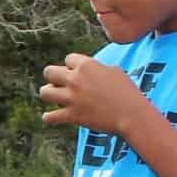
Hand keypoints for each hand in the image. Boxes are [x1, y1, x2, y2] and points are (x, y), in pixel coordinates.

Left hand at [39, 52, 154, 134]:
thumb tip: (91, 69)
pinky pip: (50, 116)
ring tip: (54, 97)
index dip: (72, 66)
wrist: (131, 114)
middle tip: (59, 83)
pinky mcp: (71, 115)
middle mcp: (75, 79)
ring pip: (44, 92)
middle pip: (49, 72)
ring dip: (48, 94)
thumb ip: (97, 68)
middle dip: (53, 76)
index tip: (78, 73)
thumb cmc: (127, 92)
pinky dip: (49, 117)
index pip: (68, 59)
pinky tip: (51, 116)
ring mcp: (71, 98)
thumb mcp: (114, 71)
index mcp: (86, 65)